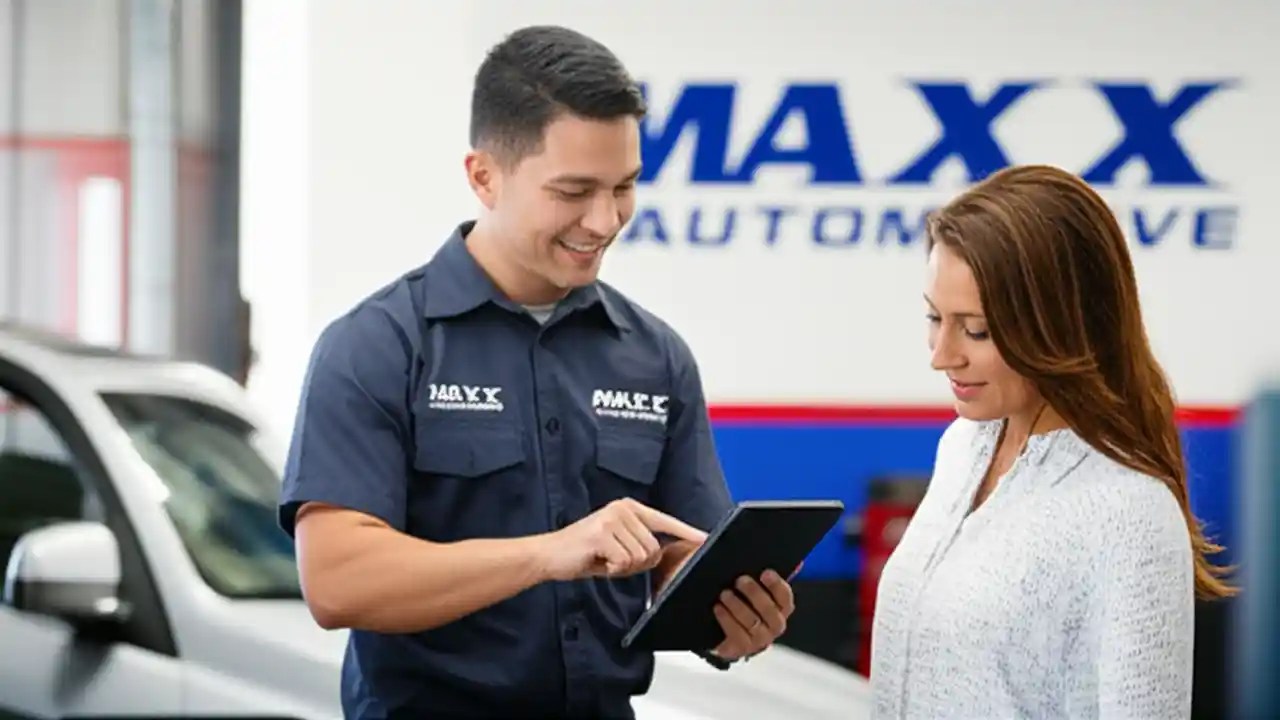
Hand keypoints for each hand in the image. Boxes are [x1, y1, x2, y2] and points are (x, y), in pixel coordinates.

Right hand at [539, 498, 707, 581]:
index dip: (685, 533)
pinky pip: (624, 563)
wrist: (549, 555)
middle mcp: (623, 509)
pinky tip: (597, 562)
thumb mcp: (617, 544)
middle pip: (654, 549)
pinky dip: (612, 570)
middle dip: (636, 563)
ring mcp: (612, 520)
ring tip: (604, 559)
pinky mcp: (602, 534)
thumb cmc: (584, 553)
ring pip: (641, 557)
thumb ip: (640, 544)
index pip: (665, 520)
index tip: (704, 540)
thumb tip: (664, 553)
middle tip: (612, 559)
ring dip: (623, 568)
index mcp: (629, 508)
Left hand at [710, 566, 797, 660]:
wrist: (713, 626)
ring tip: (725, 594)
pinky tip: (718, 609)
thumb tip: (788, 561)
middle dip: (755, 594)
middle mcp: (773, 626)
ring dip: (739, 607)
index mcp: (780, 608)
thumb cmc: (737, 598)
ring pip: (753, 623)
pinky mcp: (740, 649)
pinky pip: (737, 636)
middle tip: (740, 580)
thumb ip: (760, 571)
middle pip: (770, 611)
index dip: (777, 585)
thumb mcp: (747, 583)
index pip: (786, 597)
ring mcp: (758, 640)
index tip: (765, 573)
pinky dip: (727, 621)